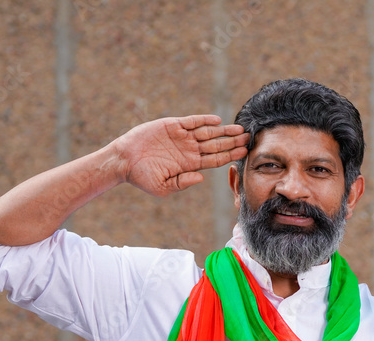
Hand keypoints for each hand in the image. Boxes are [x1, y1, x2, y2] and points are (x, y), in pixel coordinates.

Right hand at [111, 115, 249, 195]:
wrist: (124, 161)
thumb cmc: (142, 177)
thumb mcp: (163, 187)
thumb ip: (183, 183)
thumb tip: (201, 178)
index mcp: (190, 165)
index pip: (215, 160)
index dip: (230, 155)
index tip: (245, 152)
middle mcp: (189, 150)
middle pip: (216, 145)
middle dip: (233, 142)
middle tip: (249, 137)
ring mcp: (182, 137)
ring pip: (208, 132)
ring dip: (224, 131)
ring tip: (239, 128)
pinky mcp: (172, 125)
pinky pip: (192, 121)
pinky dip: (203, 120)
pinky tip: (217, 120)